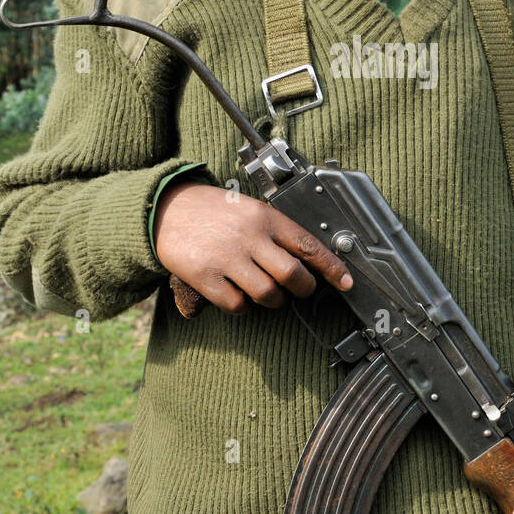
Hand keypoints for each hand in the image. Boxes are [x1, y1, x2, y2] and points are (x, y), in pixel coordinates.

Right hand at [153, 181, 353, 313]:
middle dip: (303, 289)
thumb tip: (307, 260)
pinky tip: (238, 293)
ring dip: (272, 299)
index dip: (332, 267)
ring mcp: (227, 257)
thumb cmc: (213, 210)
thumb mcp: (249, 209)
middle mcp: (249, 236)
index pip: (308, 245)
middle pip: (292, 275)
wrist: (167, 208)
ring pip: (267, 294)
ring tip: (264, 290)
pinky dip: (242, 306)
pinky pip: (237, 305)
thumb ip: (276, 231)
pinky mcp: (205, 276)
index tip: (347, 282)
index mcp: (264, 217)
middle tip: (300, 290)